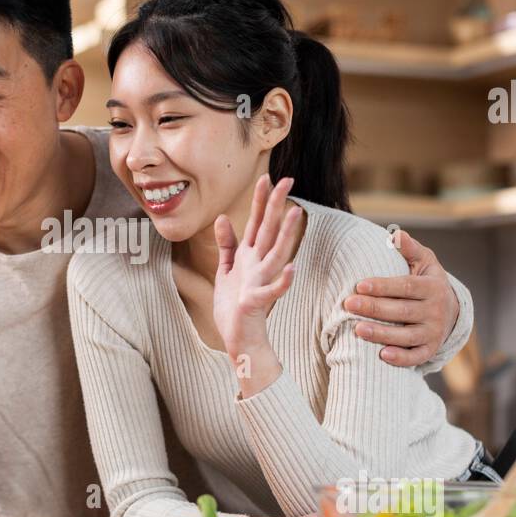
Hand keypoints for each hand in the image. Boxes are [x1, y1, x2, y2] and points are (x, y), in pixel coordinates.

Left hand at [213, 175, 302, 372]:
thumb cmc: (233, 306)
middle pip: (268, 230)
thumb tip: (221, 218)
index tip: (266, 177)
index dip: (260, 201)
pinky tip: (292, 267)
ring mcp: (260, 282)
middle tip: (287, 180)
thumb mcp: (225, 270)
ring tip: (294, 213)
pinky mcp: (256, 302)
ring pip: (276, 254)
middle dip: (276, 206)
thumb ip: (226, 245)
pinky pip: (272, 290)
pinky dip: (283, 280)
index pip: (256, 223)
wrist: (238, 339)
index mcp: (249, 257)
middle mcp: (258, 266)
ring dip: (285, 234)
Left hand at [344, 229, 458, 366]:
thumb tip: (395, 234)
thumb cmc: (427, 282)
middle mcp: (436, 311)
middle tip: (348, 304)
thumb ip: (410, 249)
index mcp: (433, 287)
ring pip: (407, 336)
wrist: (451, 311)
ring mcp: (434, 332)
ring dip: (382, 334)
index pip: (406, 287)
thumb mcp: (425, 262)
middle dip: (374, 308)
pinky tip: (382, 355)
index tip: (359, 285)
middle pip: (403, 311)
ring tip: (357, 329)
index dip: (383, 287)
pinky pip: (416, 357)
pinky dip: (401, 358)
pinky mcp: (430, 350)